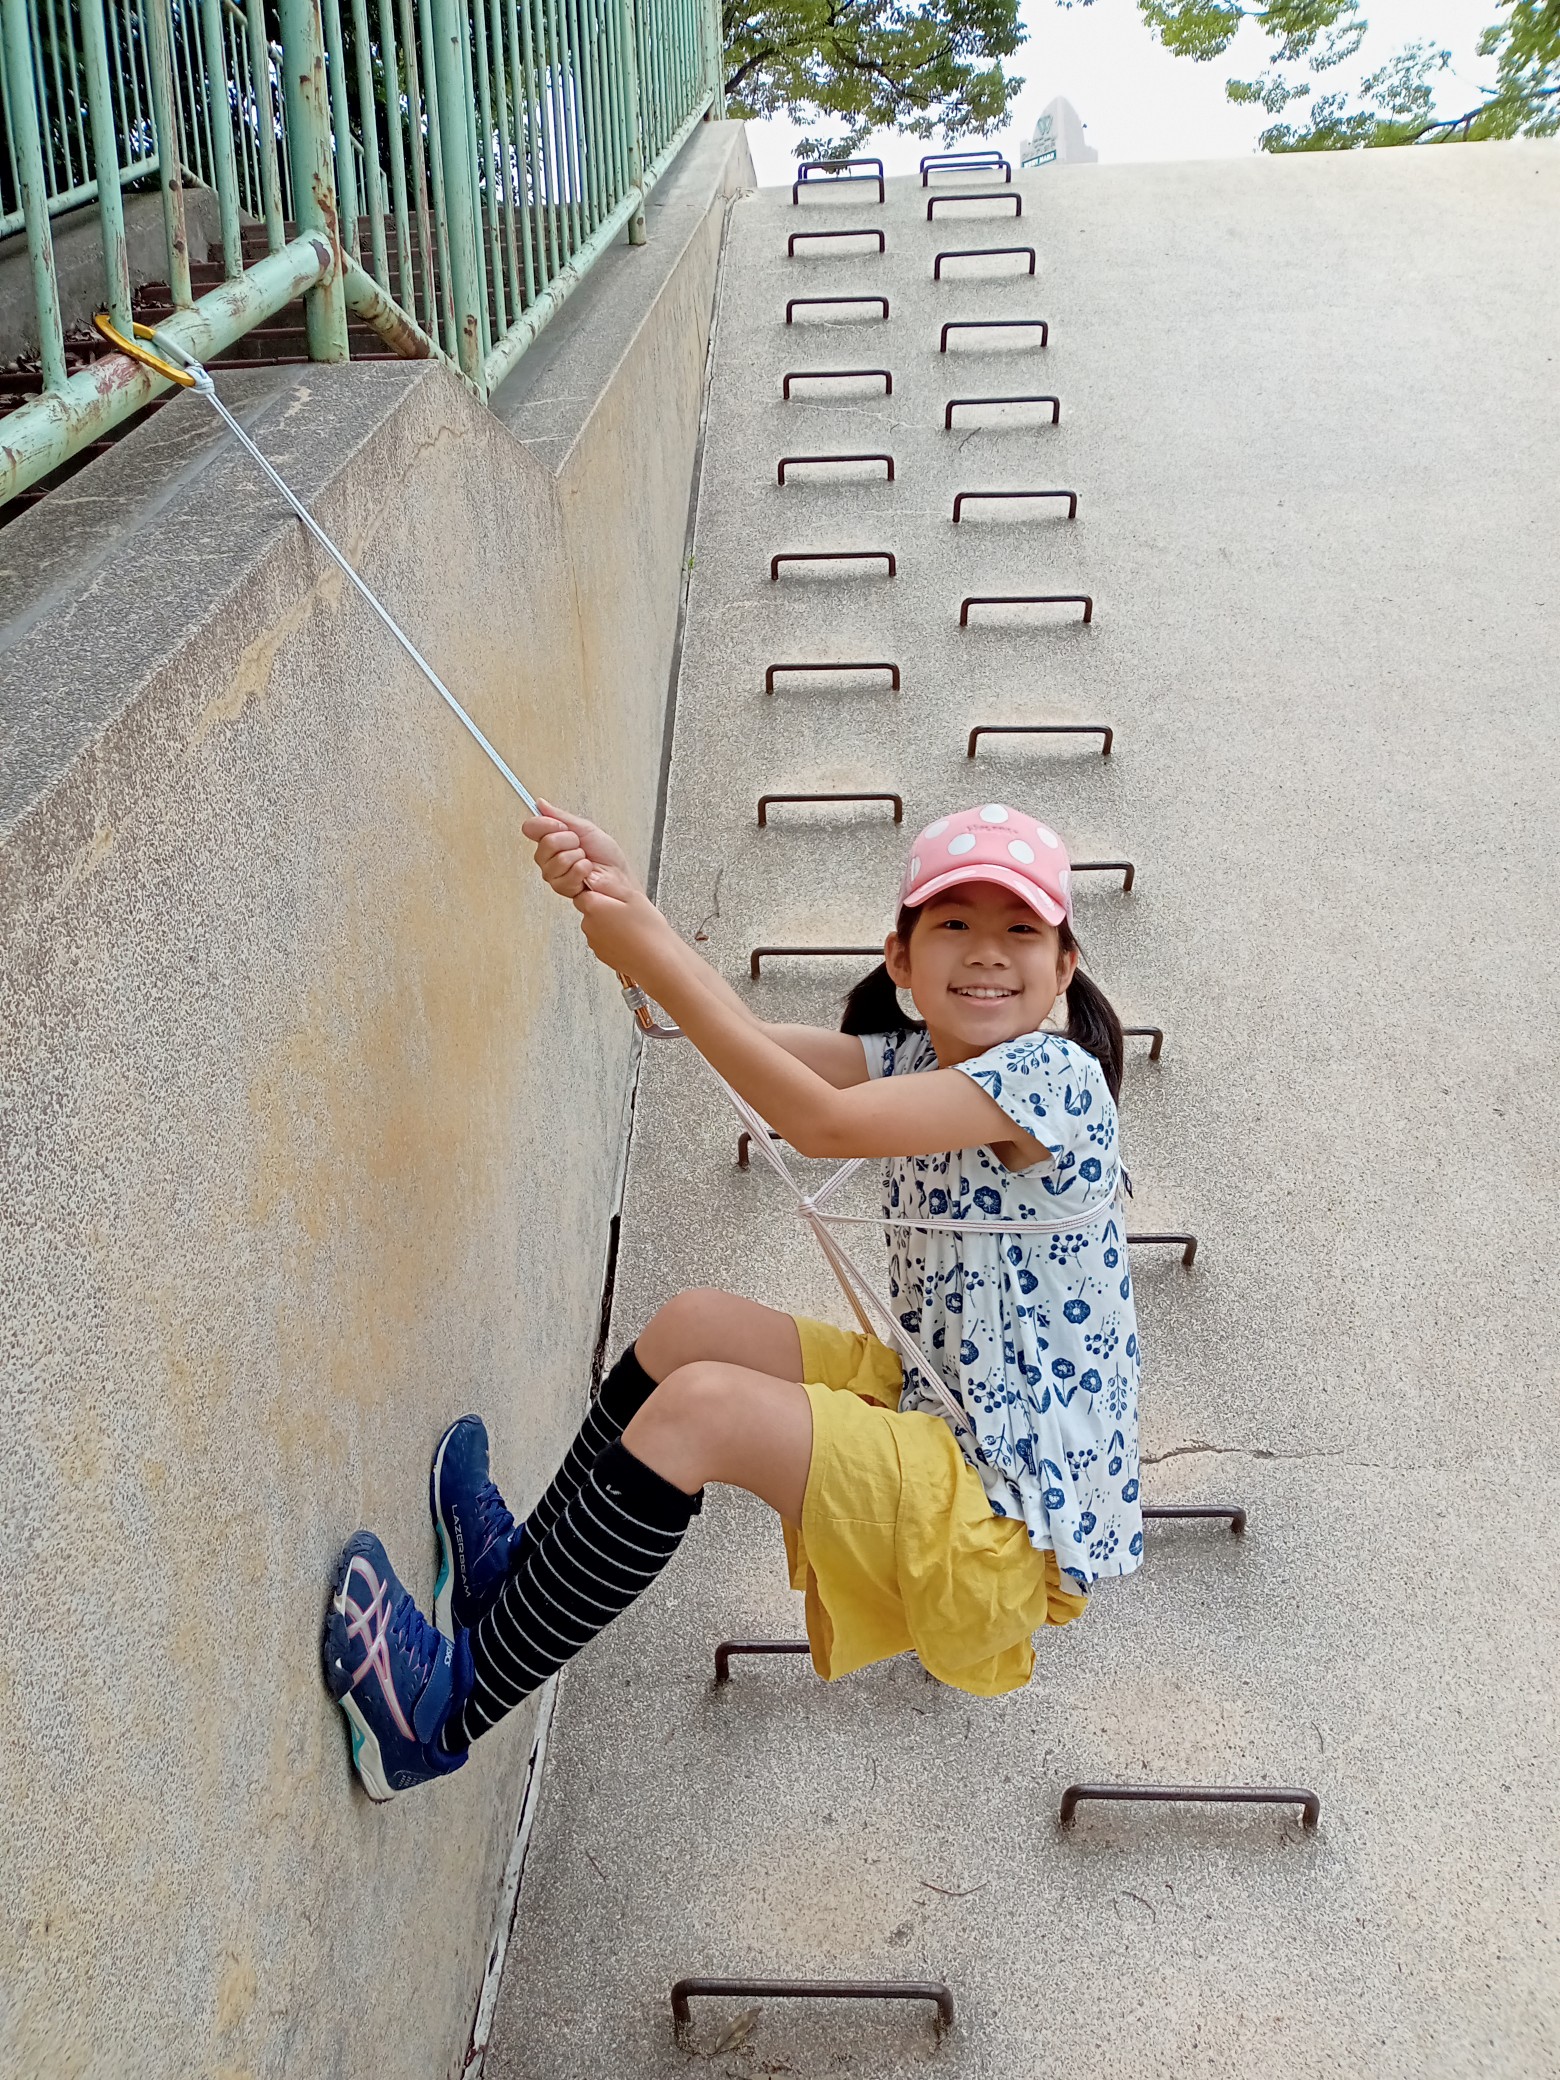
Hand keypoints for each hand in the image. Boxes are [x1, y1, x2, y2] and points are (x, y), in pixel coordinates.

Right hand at [521, 800, 639, 903]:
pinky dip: (583, 870)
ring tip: (585, 860)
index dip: (548, 824)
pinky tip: (586, 872)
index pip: (531, 827)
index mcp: (550, 839)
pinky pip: (568, 874)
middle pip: (546, 842)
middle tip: (580, 845)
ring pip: (559, 859)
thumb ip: (560, 816)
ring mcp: (552, 873)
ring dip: (579, 857)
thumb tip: (540, 804)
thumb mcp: (584, 828)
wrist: (618, 875)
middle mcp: (547, 857)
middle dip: (570, 841)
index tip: (563, 826)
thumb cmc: (605, 854)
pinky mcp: (561, 887)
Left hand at [574, 881, 665, 974]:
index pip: (583, 892)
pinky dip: (612, 938)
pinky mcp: (601, 955)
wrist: (657, 961)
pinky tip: (629, 938)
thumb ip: (608, 884)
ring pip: (596, 925)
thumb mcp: (633, 896)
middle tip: (627, 910)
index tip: (614, 895)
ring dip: (608, 923)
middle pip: (589, 909)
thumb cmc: (648, 930)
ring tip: (631, 926)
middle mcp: (588, 925)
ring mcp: (594, 942)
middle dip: (604, 908)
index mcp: (594, 907)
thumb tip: (593, 878)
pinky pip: (603, 940)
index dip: (598, 891)